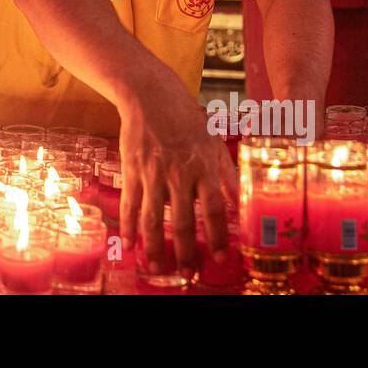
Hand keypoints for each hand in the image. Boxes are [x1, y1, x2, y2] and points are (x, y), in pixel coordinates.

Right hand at [116, 63, 237, 277]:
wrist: (151, 95)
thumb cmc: (186, 118)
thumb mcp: (214, 142)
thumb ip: (226, 174)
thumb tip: (238, 202)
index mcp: (203, 166)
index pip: (214, 209)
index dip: (217, 236)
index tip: (220, 257)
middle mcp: (179, 173)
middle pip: (183, 220)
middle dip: (186, 250)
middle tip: (187, 273)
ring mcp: (153, 173)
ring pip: (154, 217)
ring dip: (155, 246)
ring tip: (157, 267)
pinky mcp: (133, 170)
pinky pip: (130, 203)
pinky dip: (129, 225)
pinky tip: (129, 243)